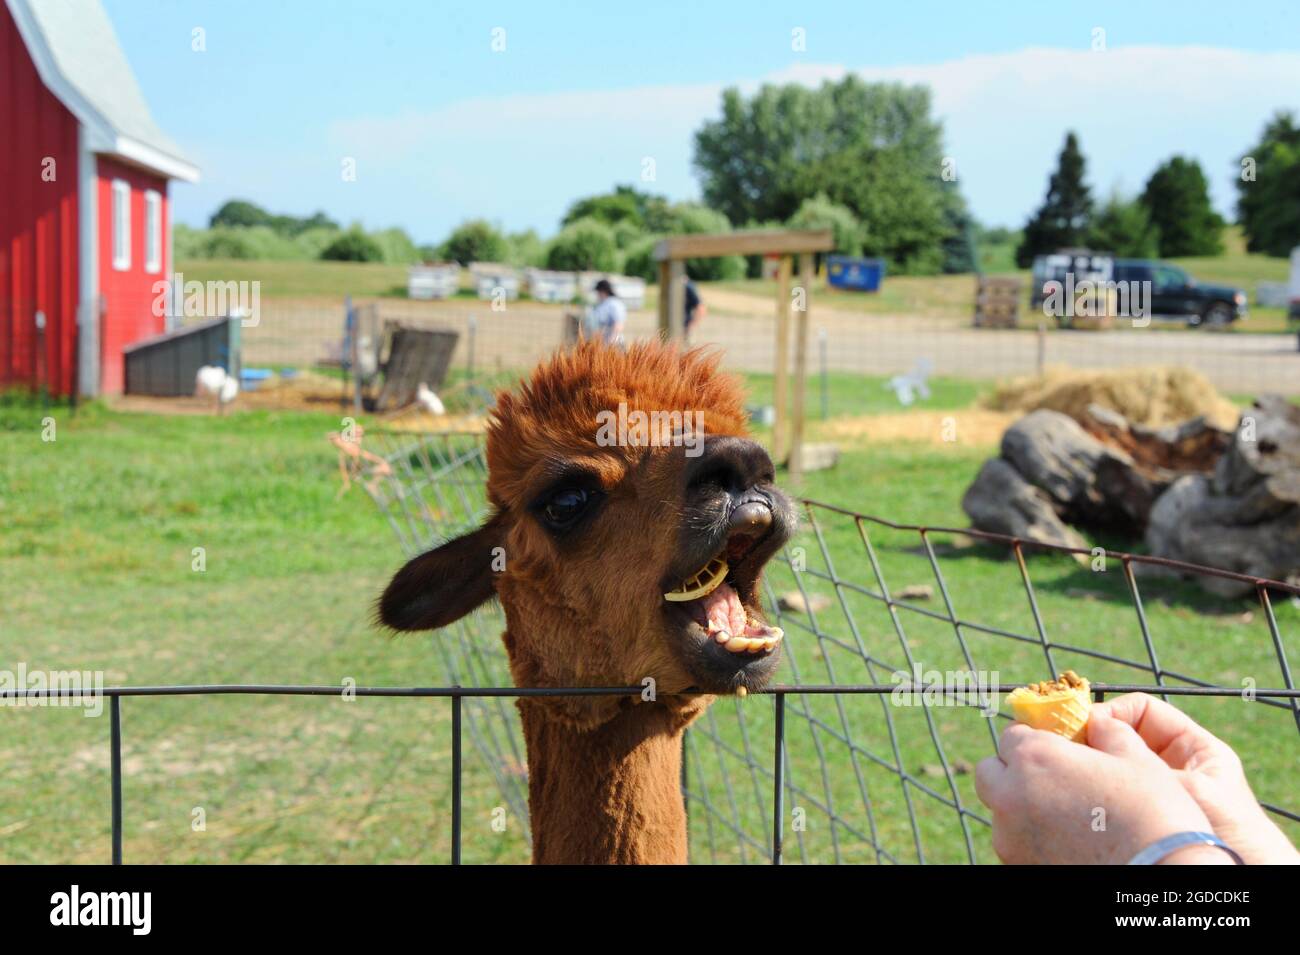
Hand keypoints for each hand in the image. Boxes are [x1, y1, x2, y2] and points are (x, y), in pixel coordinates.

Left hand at [976, 718, 1226, 863]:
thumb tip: (1098, 721)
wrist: (1162, 875)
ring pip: (999, 810)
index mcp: (1034, 757)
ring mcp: (1009, 835)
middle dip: (1013, 771)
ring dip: (1020, 806)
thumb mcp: (1137, 759)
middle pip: (991, 772)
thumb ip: (1108, 732)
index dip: (1034, 741)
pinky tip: (1066, 842)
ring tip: (1063, 817)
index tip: (1054, 750)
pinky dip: (1030, 838)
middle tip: (1050, 781)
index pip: (1012, 735)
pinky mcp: (1016, 865)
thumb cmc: (1153, 814)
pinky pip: (1013, 842)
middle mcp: (1010, 794)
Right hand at [1094, 693, 1298, 864]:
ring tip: (1075, 768)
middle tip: (1068, 745)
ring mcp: (1153, 787)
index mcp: (1191, 745)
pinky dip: (1094, 786)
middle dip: (1096, 737)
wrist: (1245, 871)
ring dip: (1093, 763)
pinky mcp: (1137, 811)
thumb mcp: (1192, 784)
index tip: (1088, 725)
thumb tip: (1095, 728)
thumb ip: (1147, 757)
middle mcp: (1170, 763)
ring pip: (1113, 763)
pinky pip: (1110, 790)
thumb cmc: (1231, 829)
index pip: (1143, 710)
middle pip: (1123, 735)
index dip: (1115, 712)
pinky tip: (1083, 790)